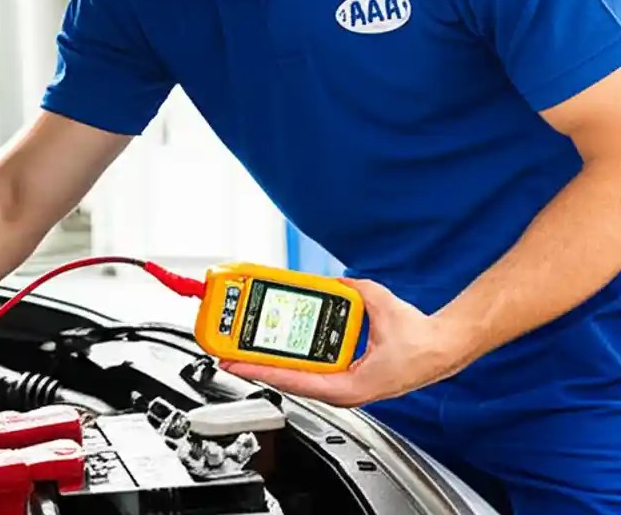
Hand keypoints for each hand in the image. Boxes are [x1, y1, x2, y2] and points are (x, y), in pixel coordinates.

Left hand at [218, 278, 473, 406]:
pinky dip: (291, 360)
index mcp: (349, 386)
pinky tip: (276, 347)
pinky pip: (311, 371)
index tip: (236, 363)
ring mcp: (343, 388)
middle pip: (289, 381)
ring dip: (272, 365)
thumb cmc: (421, 342)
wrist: (444, 348)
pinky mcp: (346, 379)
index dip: (261, 370)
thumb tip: (335, 282)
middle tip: (229, 352)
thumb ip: (353, 290)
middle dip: (258, 366)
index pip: (295, 380)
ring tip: (244, 349)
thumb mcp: (381, 306)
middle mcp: (343, 391)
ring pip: (298, 378)